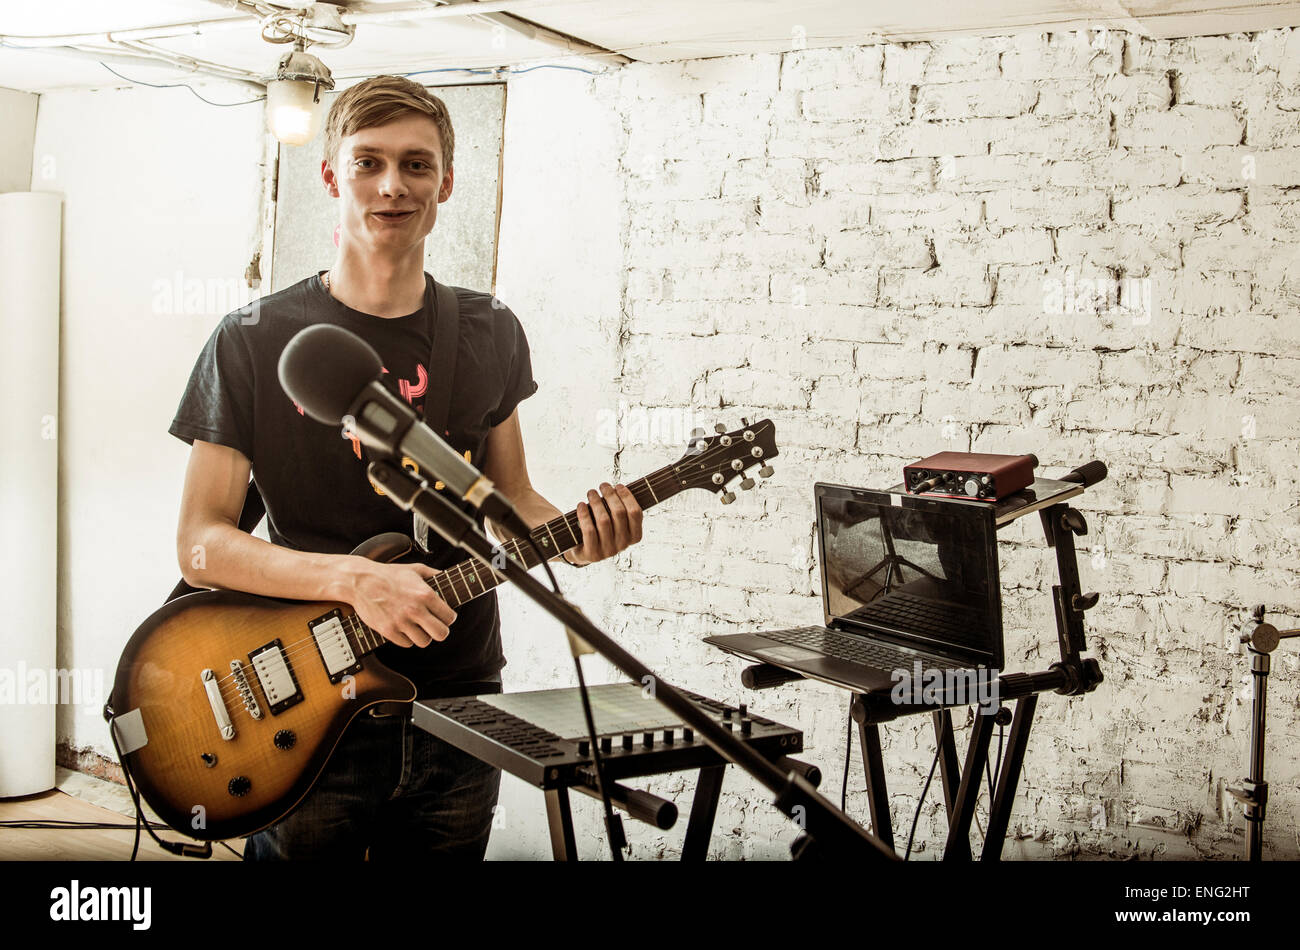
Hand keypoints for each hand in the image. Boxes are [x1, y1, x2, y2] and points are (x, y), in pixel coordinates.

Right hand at [339, 558, 456, 647]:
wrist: (361, 581)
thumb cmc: (388, 574)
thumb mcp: (415, 569)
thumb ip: (435, 574)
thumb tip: (448, 577)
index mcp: (425, 594)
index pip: (449, 617)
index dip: (449, 618)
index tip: (444, 617)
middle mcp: (415, 610)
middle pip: (441, 634)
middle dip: (440, 631)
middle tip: (434, 626)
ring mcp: (401, 621)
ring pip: (424, 642)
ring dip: (423, 636)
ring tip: (418, 627)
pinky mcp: (388, 630)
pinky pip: (406, 643)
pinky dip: (406, 638)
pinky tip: (404, 628)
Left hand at [569, 482, 642, 565]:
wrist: (583, 550)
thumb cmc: (600, 529)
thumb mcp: (614, 521)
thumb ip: (620, 507)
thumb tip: (619, 487)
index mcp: (634, 536)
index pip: (635, 513)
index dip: (627, 496)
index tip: (618, 486)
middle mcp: (623, 545)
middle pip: (619, 513)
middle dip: (610, 495)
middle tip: (603, 486)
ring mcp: (608, 551)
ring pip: (604, 520)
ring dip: (596, 502)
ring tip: (591, 493)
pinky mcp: (593, 554)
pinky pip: (589, 530)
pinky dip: (584, 515)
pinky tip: (581, 505)